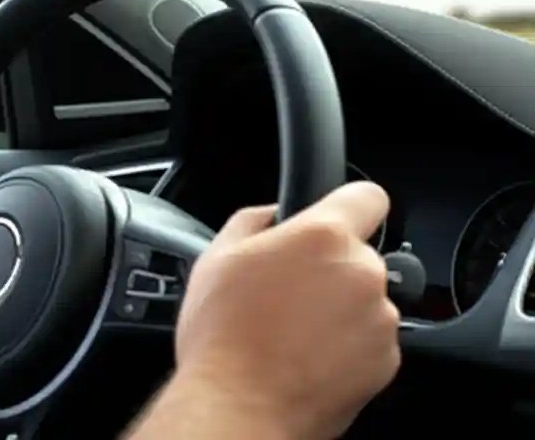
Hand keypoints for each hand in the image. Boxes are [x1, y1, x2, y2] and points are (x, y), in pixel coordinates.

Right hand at [173, 182, 400, 439]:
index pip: (367, 196)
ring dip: (338, 309)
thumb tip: (271, 215)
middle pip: (358, 255)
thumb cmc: (223, 335)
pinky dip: (346, 346)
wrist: (239, 406)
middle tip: (287, 294)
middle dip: (329, 269)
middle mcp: (362, 273)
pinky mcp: (386, 361)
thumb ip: (253, 220)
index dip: (349, 205)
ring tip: (292, 333)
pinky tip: (305, 357)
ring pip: (364, 300)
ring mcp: (380, 320)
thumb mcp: (216, 257)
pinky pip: (370, 340)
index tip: (335, 219)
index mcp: (322, 237)